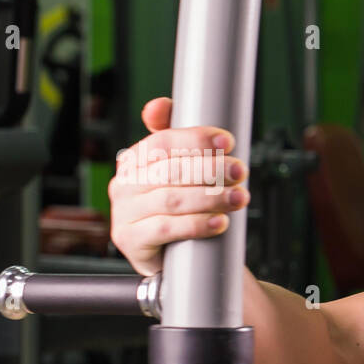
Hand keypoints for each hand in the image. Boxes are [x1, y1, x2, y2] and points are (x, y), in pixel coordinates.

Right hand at [107, 97, 249, 275]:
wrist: (172, 258)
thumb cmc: (176, 210)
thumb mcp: (176, 173)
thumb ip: (174, 140)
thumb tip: (159, 105)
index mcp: (133, 162)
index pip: (161, 143)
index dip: (195, 139)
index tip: (227, 142)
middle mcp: (124, 185)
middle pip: (170, 171)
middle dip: (211, 170)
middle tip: (240, 172)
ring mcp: (124, 214)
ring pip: (171, 199)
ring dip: (211, 197)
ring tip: (239, 197)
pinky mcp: (130, 241)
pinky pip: (166, 229)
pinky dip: (196, 224)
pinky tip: (219, 222)